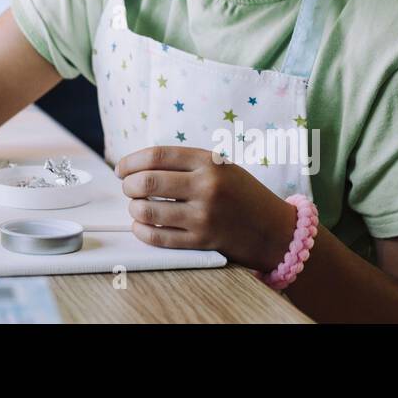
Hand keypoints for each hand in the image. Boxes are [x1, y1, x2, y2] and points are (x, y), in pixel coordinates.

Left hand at [116, 146, 297, 271]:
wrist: (276, 229)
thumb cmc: (242, 194)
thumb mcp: (221, 167)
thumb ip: (186, 163)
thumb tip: (138, 166)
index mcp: (209, 162)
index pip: (156, 155)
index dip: (131, 161)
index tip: (121, 168)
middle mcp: (206, 187)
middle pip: (147, 182)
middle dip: (128, 186)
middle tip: (127, 188)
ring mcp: (204, 216)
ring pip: (148, 211)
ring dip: (133, 209)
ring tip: (136, 207)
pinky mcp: (202, 241)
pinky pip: (159, 237)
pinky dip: (142, 231)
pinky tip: (141, 226)